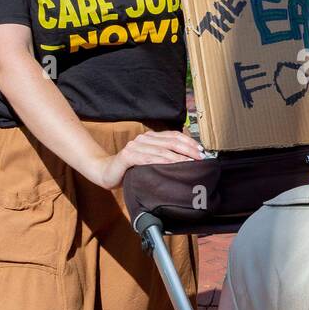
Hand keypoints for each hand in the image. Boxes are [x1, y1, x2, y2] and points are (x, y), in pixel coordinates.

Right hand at [90, 128, 204, 189]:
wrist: (106, 173)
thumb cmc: (131, 169)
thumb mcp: (150, 161)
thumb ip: (164, 157)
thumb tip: (188, 161)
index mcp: (151, 137)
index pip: (174, 136)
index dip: (189, 142)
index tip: (202, 151)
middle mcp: (144, 139)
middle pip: (171, 141)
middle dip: (189, 149)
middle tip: (201, 158)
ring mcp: (135, 146)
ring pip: (162, 150)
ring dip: (179, 157)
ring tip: (191, 164)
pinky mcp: (128, 156)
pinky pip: (149, 159)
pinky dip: (162, 162)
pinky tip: (172, 167)